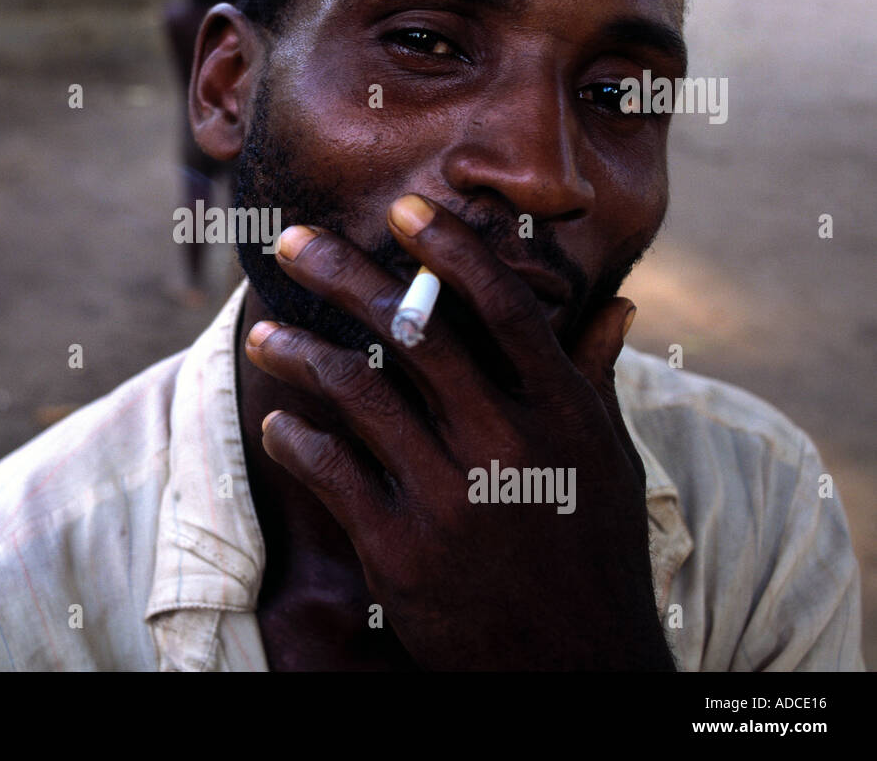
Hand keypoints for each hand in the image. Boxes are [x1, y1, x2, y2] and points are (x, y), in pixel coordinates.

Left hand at [243, 193, 673, 669]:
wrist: (575, 671)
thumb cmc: (591, 554)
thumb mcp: (608, 465)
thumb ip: (593, 382)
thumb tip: (617, 308)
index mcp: (562, 413)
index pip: (502, 306)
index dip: (449, 249)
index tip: (403, 209)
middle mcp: (508, 444)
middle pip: (412, 330)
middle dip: (342, 273)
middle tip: (290, 242)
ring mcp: (452, 498)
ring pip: (356, 391)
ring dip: (298, 351)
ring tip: (264, 332)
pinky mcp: (402, 551)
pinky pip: (330, 471)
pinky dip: (295, 439)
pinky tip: (278, 424)